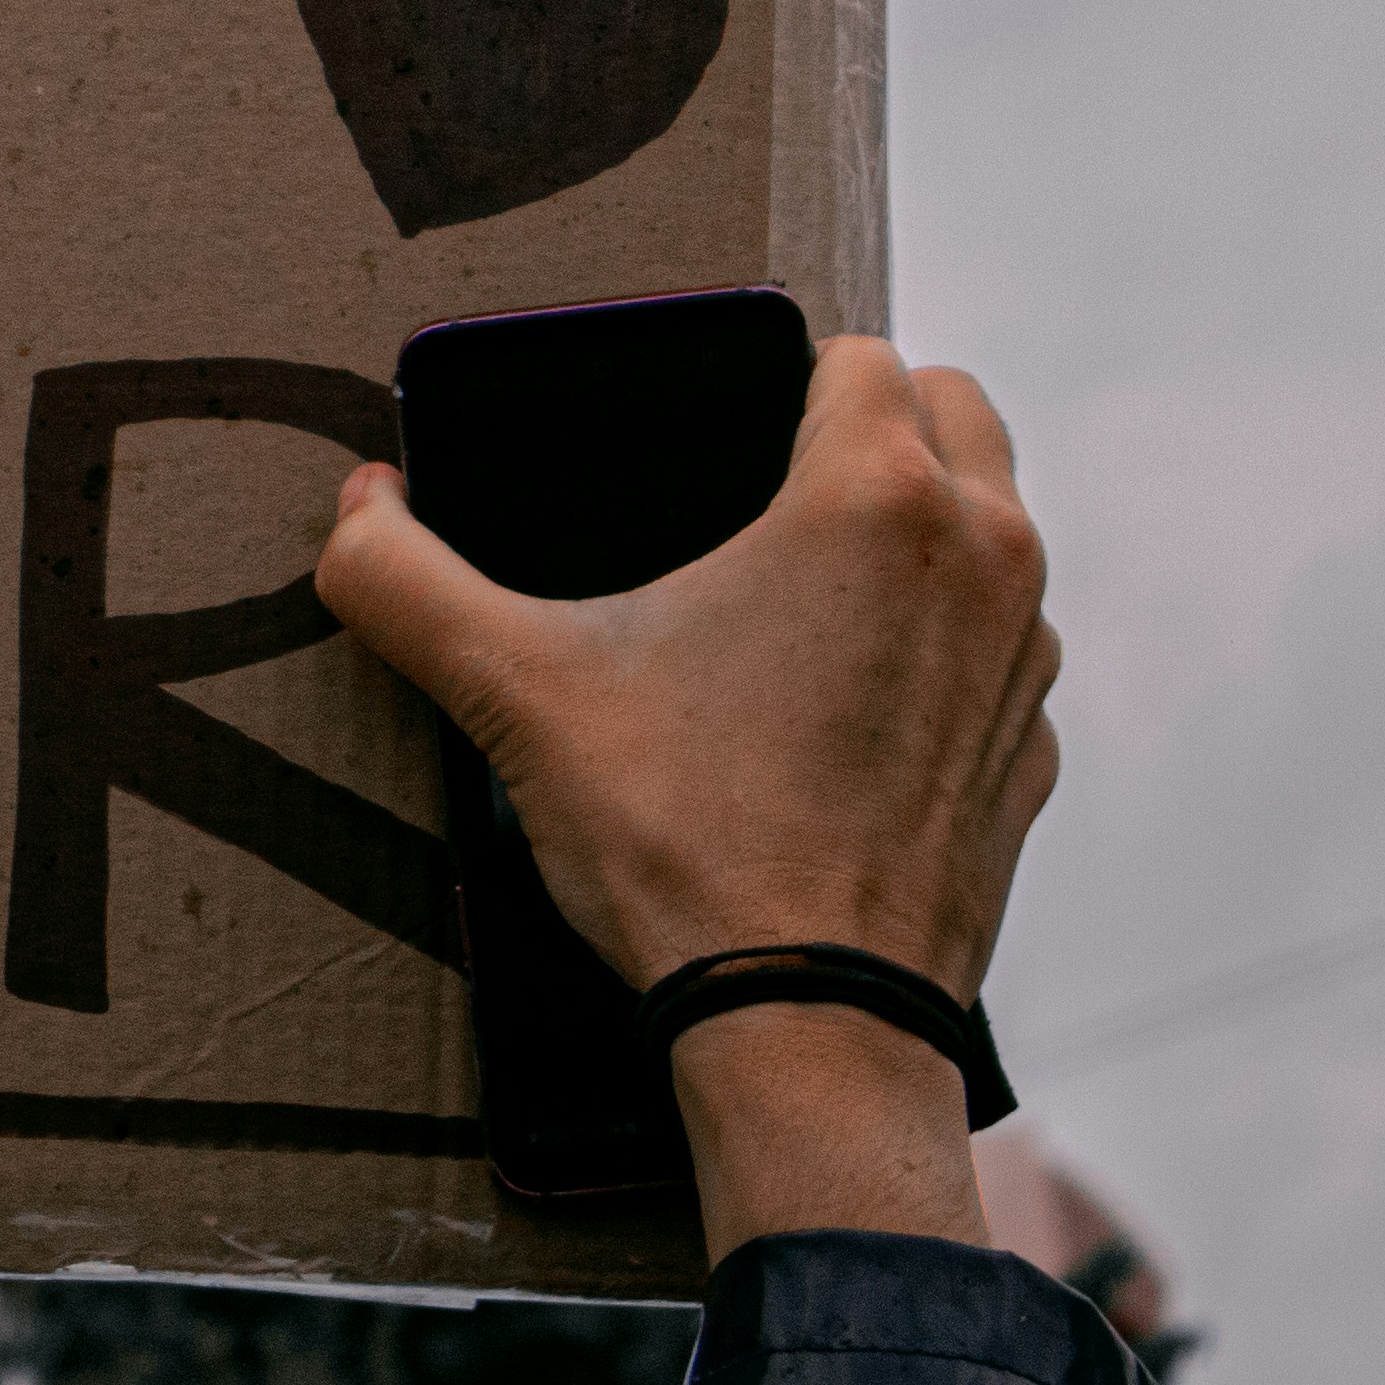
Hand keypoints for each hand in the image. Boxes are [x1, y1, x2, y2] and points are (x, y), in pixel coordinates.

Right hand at [319, 337, 1062, 1254]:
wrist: (808, 1029)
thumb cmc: (682, 841)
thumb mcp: (516, 690)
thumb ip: (403, 580)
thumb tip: (353, 510)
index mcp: (876, 500)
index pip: (863, 355)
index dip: (783, 373)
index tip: (718, 433)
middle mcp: (984, 559)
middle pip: (956, 412)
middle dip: (874, 424)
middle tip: (761, 487)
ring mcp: (1023, 664)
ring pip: (991, 531)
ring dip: (919, 532)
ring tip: (796, 597)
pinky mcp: (1031, 757)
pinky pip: (998, 653)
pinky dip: (938, 652)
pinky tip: (838, 710)